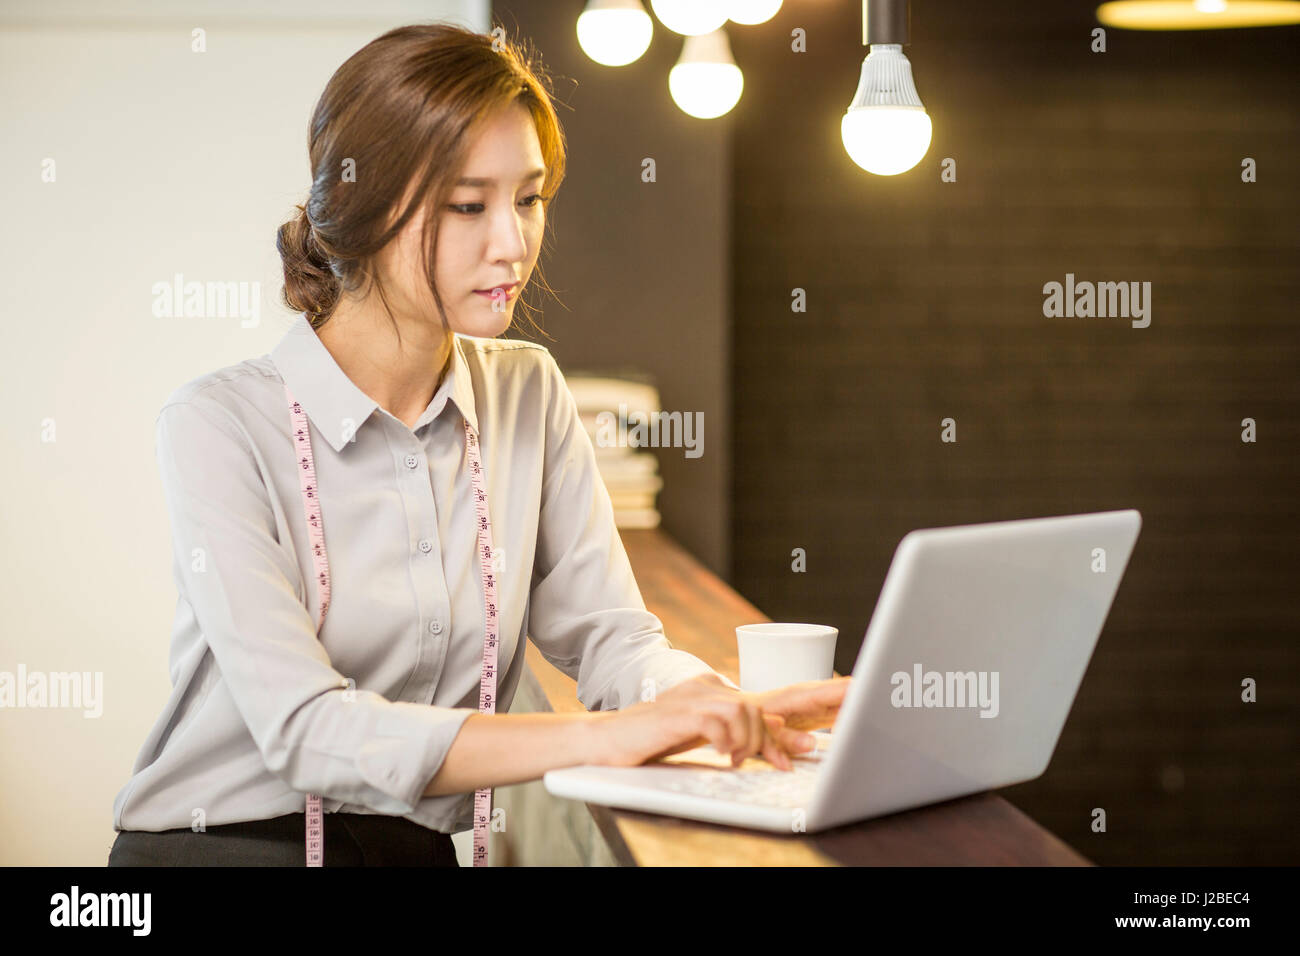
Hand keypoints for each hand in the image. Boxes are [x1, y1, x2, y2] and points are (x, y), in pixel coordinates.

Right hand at [588, 673, 831, 771]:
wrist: (607, 740)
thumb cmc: (651, 740)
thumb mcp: (699, 734)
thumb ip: (733, 728)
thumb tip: (775, 726)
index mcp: (710, 689)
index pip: (755, 707)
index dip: (776, 735)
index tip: (791, 759)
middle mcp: (703, 687)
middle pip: (753, 708)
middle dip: (767, 741)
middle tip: (767, 764)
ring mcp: (690, 699)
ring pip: (740, 712)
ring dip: (747, 741)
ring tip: (736, 760)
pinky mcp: (677, 714)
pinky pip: (716, 722)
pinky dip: (725, 741)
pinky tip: (720, 754)